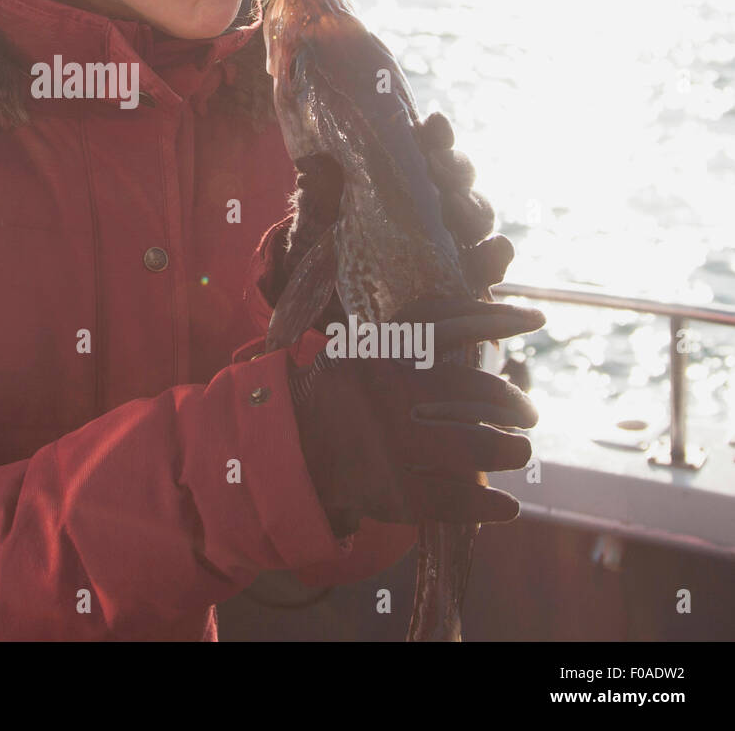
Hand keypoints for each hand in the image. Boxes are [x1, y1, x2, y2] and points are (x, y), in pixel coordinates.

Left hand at [261, 112, 511, 306]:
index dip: (438, 134)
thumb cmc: (330, 235)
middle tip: (436, 166)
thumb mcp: (321, 209)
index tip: (432, 124)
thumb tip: (311, 170)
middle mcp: (435, 197)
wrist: (330, 287)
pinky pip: (489, 262)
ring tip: (456, 207)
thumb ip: (321, 191)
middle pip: (461, 175)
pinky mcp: (462, 272)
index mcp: (406, 171)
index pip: (432, 144)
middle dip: (455, 167)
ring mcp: (453, 234)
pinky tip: (496, 249)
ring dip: (474, 207)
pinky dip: (497, 254)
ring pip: (479, 212)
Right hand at [288, 296, 543, 536]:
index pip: (443, 325)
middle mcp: (382, 392)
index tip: (536, 317)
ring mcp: (386, 443)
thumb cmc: (335, 397)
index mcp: (375, 352)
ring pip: (468, 444)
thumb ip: (404, 341)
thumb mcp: (357, 353)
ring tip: (520, 452)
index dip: (494, 318)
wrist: (286, 449)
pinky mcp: (389, 490)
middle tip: (530, 414)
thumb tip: (476, 326)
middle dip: (510, 400)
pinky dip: (486, 504)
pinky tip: (507, 506)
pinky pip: (452, 498)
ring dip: (507, 450)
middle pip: (467, 387)